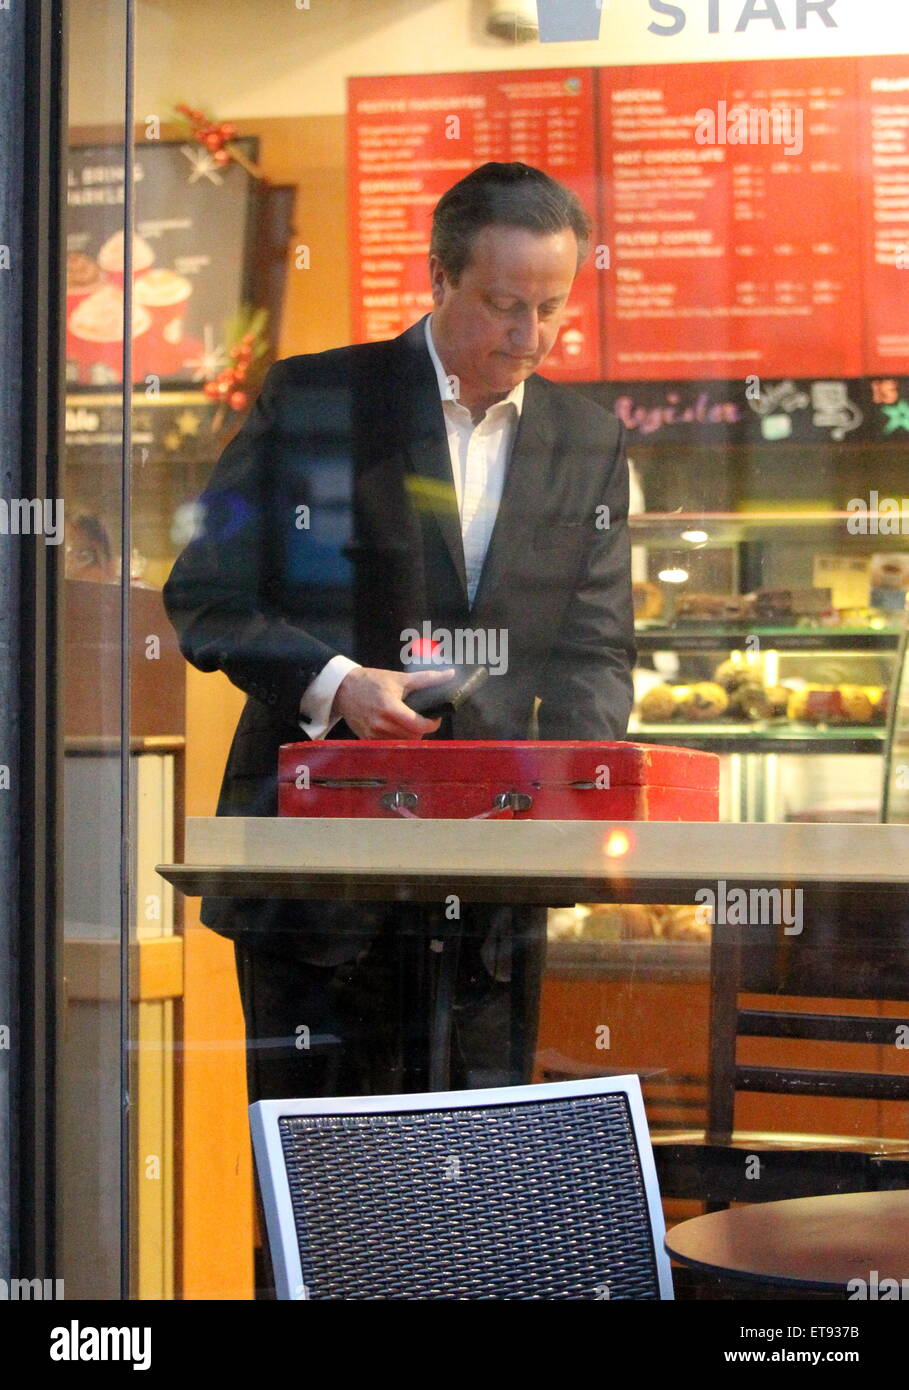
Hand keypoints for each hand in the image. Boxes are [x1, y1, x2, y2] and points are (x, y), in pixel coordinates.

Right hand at [331, 666, 455, 739]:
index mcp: (390, 708)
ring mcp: (372, 734)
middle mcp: (380, 724)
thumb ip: (426, 679)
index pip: (418, 725)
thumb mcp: (399, 678)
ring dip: (410, 735)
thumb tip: (449, 674)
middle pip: (413, 737)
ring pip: (402, 743)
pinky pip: (389, 745)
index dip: (432, 724)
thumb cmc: (371, 681)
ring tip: (410, 723)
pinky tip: (397, 729)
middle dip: (422, 729)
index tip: (434, 717)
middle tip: (423, 719)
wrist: (343, 688)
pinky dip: (397, 739)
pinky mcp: (367, 739)